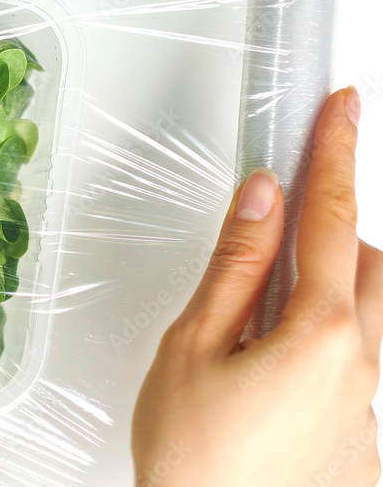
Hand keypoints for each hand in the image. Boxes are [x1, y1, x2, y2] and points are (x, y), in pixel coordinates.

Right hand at [132, 87, 381, 485]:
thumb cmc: (193, 459)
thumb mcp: (193, 347)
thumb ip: (237, 266)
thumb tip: (261, 196)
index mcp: (320, 334)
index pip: (331, 218)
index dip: (334, 153)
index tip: (345, 107)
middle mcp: (365, 367)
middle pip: (374, 267)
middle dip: (339, 235)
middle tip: (284, 238)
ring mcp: (372, 408)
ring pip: (374, 321)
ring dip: (337, 294)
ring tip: (271, 321)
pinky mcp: (369, 442)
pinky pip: (366, 372)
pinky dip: (329, 352)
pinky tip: (278, 384)